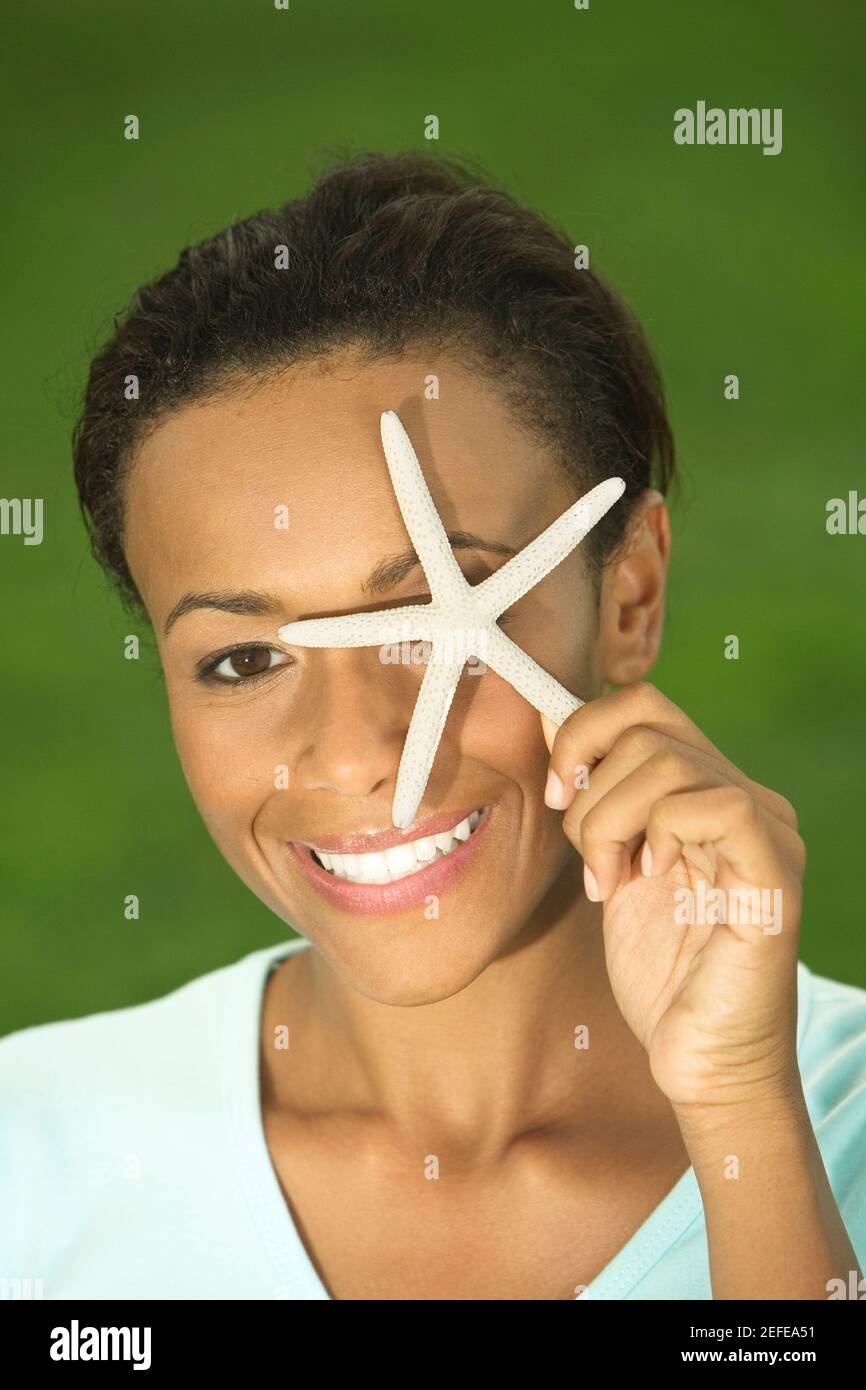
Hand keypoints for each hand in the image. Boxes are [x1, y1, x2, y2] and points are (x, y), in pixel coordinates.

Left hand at [540, 682, 805, 1112]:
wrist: (701, 1061)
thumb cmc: (659, 974)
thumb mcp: (608, 865)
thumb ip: (591, 798)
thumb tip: (545, 720)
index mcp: (707, 791)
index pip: (643, 706)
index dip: (583, 731)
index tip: (553, 794)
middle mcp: (745, 797)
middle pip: (647, 722)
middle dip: (587, 786)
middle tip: (586, 856)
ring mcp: (766, 830)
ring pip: (669, 761)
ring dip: (609, 822)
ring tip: (610, 882)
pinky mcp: (775, 872)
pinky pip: (719, 805)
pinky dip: (662, 833)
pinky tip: (650, 880)